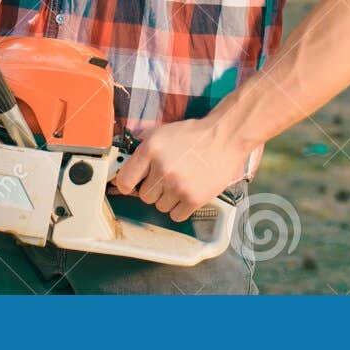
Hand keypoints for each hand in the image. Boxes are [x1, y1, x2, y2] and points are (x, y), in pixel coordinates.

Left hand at [109, 115, 255, 221]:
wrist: (225, 138)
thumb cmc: (193, 135)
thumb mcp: (161, 134)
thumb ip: (142, 151)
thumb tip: (126, 171)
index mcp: (150, 150)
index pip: (125, 180)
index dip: (127, 185)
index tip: (132, 186)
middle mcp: (162, 168)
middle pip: (144, 196)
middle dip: (153, 189)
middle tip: (167, 178)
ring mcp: (177, 185)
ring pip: (160, 207)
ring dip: (168, 199)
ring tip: (181, 182)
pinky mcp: (193, 199)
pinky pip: (176, 215)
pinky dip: (181, 208)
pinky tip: (188, 192)